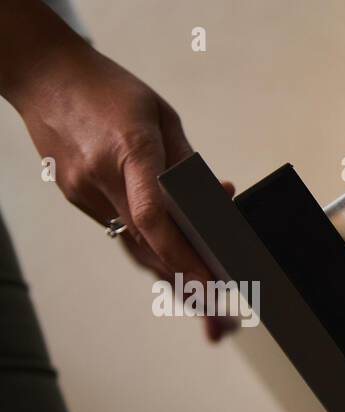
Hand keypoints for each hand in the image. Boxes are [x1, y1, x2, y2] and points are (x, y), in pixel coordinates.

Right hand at [1, 6, 236, 340]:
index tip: (214, 288)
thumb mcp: (161, 116)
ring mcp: (83, 191)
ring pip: (136, 247)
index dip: (185, 259)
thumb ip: (188, 164)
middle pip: (150, 246)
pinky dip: (152, 251)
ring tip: (208, 310)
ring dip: (172, 279)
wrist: (43, 74)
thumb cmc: (108, 89)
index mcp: (129, 150)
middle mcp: (101, 177)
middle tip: (221, 325)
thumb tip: (218, 202)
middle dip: (189, 287)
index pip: (156, 217)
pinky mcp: (76, 196)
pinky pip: (122, 232)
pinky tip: (176, 270)